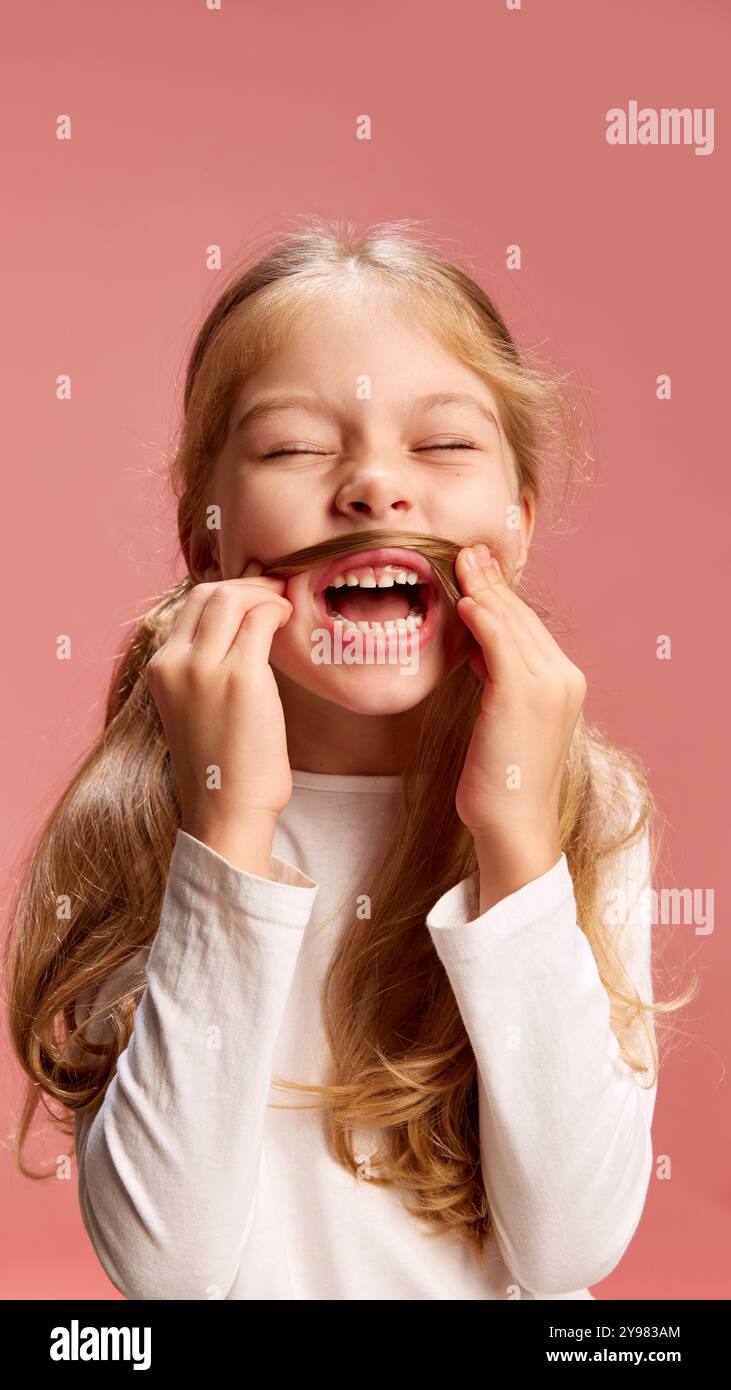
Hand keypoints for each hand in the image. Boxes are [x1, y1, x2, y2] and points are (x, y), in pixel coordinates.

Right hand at [145, 563, 293, 857]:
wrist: (225, 811)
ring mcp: (204, 668)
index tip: (256, 595)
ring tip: (285, 606)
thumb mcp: (195, 709)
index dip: (227, 590)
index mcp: (160, 669)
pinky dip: (278, 610)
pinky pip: (261, 619)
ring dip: (264, 593)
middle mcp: (174, 663)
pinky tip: (290, 620)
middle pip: (208, 593)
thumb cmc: (222, 768)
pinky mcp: (239, 677)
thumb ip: (205, 670)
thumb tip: (241, 634)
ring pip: (232, 598)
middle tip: (276, 593)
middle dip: (247, 584)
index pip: (190, 606)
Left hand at [454, 543, 586, 863]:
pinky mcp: (522, 695)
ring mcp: (548, 685)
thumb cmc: (502, 779)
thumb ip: (499, 680)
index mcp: (565, 682)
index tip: (478, 568)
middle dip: (492, 582)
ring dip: (485, 589)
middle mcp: (564, 678)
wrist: (513, 823)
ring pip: (512, 624)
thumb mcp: (503, 719)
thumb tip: (477, 649)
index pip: (528, 627)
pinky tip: (466, 601)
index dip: (502, 595)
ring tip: (460, 562)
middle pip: (522, 618)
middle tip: (466, 552)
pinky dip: (484, 618)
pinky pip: (501, 644)